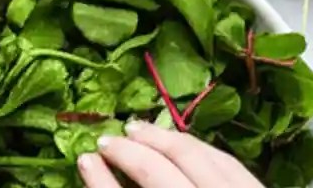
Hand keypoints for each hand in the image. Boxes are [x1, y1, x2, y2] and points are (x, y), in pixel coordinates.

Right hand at [80, 122, 263, 187]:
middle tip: (105, 140)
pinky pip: (229, 161)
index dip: (101, 182)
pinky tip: (181, 141)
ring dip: (162, 139)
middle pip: (159, 173)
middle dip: (129, 151)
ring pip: (196, 155)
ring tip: (137, 129)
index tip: (84, 159)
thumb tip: (96, 170)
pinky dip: (199, 146)